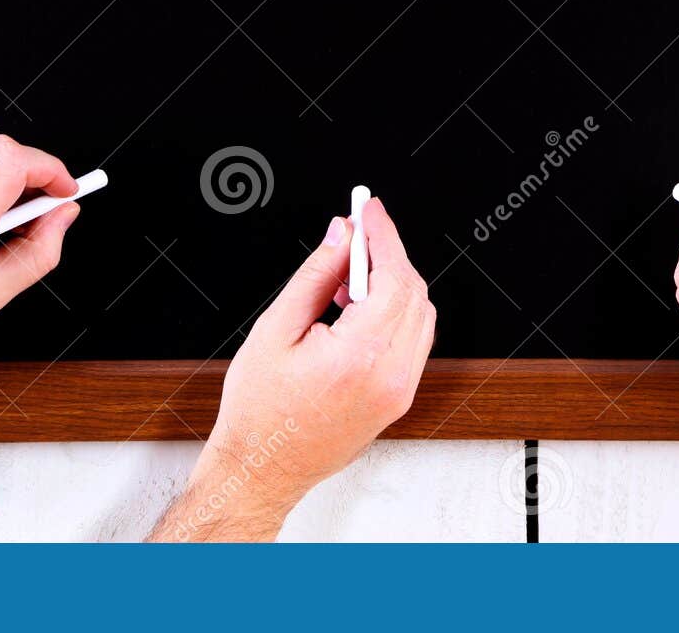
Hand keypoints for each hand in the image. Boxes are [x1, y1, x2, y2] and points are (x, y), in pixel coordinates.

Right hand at [163, 199, 434, 539]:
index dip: (383, 234)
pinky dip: (395, 315)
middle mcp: (389, 376)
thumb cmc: (258, 411)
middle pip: (413, 292)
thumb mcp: (274, 329)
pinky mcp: (398, 400)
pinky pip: (413, 341)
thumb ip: (315, 275)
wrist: (262, 469)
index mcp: (357, 357)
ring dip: (392, 285)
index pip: (393, 276)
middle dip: (387, 255)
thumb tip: (341, 234)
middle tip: (353, 238)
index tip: (368, 208)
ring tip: (345, 284)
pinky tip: (357, 313)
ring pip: (420, 316)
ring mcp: (399, 392)